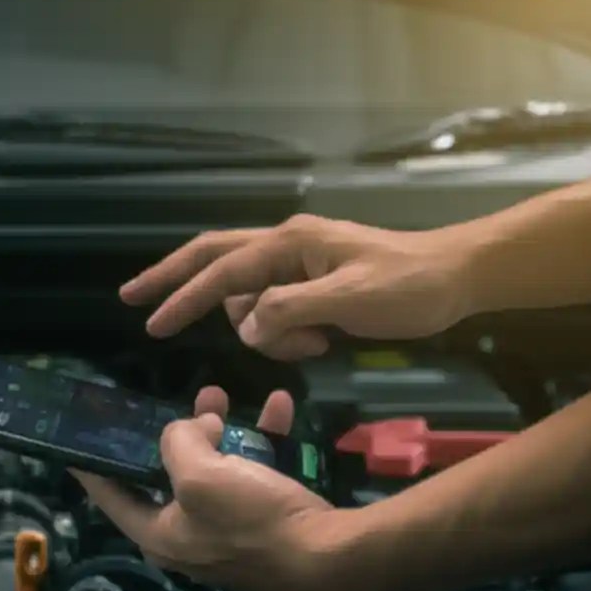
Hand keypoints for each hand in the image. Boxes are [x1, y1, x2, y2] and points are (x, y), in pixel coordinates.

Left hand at [71, 387, 340, 590]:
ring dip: (219, 430)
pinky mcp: (268, 522)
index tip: (75, 443)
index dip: (91, 467)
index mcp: (159, 534)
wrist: (332, 558)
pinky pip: (257, 472)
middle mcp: (189, 537)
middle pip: (168, 476)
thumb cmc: (252, 519)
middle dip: (173, 434)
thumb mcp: (199, 474)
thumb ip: (177, 442)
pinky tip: (280, 406)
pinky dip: (265, 439)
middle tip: (172, 404)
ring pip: (214, 468)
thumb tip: (190, 429)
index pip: (110, 495)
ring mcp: (230, 532)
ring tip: (221, 396)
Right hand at [120, 215, 472, 359]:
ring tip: (312, 346)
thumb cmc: (408, 285)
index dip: (182, 298)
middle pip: (212, 259)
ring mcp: (297, 264)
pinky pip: (274, 309)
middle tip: (130, 298)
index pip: (221, 272)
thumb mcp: (349, 299)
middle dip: (172, 279)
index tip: (150, 324)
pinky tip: (319, 342)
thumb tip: (247, 326)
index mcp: (288, 244)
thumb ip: (290, 310)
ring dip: (261, 329)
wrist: (460, 276)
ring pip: (248, 297)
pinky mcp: (311, 283)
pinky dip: (282, 332)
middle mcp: (284, 247)